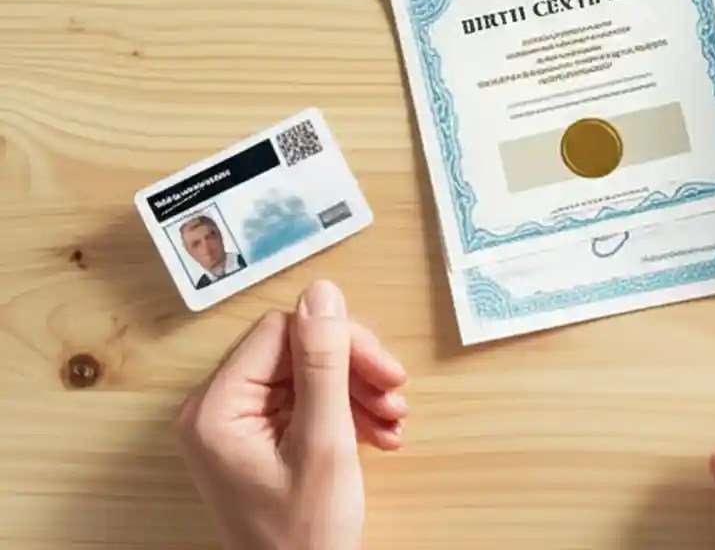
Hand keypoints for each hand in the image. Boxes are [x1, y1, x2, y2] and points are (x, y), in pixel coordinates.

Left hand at [174, 280, 408, 549]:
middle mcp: (216, 411)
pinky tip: (379, 434)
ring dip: (357, 393)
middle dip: (352, 371)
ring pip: (307, 376)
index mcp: (215, 408)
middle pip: (296, 353)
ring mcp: (237, 427)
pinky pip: (306, 404)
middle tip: (395, 394)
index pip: (282, 332)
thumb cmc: (305, 536)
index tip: (385, 370)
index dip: (340, 342)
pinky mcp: (259, 441)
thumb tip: (323, 293)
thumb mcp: (324, 442)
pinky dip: (346, 414)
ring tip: (393, 423)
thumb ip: (324, 364)